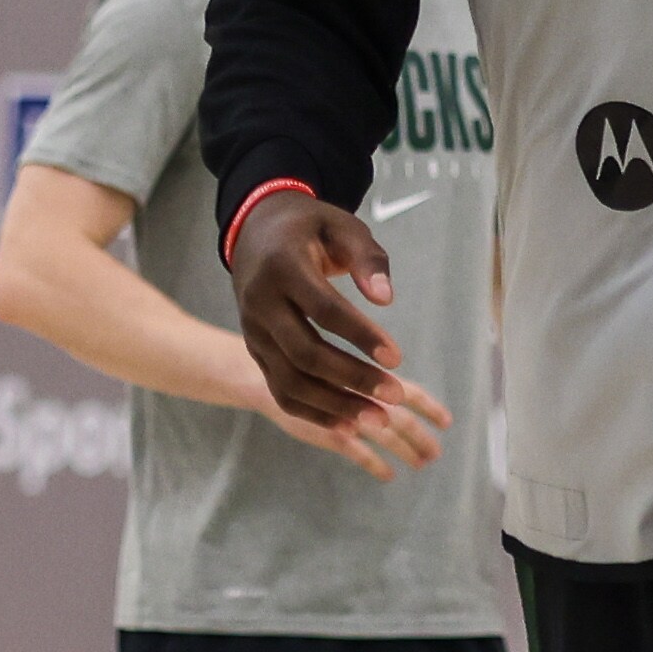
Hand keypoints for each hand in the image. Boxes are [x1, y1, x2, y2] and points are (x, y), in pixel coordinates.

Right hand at [230, 193, 420, 435]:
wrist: (257, 232)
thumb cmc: (311, 229)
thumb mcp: (343, 227)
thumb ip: (368, 259)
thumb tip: (385, 299)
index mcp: (282, 267)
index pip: (323, 309)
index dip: (361, 336)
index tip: (398, 358)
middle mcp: (260, 303)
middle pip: (304, 352)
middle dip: (353, 378)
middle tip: (397, 395)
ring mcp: (254, 331)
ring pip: (289, 379)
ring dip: (335, 404)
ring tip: (380, 419)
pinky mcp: (256, 350)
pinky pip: (280, 389)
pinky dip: (313, 411)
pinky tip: (348, 424)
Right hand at [261, 379, 452, 482]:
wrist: (264, 378)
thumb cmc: (308, 371)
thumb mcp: (342, 372)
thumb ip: (369, 385)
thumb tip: (402, 399)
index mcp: (368, 378)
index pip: (409, 393)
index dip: (429, 407)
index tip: (447, 421)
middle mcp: (361, 395)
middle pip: (401, 419)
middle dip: (421, 436)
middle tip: (436, 452)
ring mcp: (346, 416)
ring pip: (385, 437)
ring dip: (406, 451)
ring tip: (422, 463)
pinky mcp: (329, 434)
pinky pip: (359, 453)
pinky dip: (375, 464)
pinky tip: (388, 475)